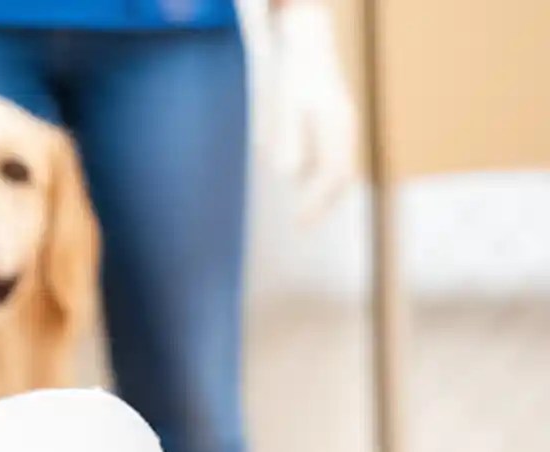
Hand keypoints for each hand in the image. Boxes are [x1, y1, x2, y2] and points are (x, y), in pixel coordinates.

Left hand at [248, 1, 357, 222]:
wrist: (308, 43)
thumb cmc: (295, 74)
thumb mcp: (287, 104)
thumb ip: (289, 138)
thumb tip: (288, 173)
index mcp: (338, 126)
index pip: (332, 176)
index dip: (315, 203)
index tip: (299, 222)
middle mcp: (346, 128)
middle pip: (340, 177)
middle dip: (322, 204)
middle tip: (303, 225)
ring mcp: (344, 126)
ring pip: (339, 168)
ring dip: (323, 192)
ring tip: (306, 213)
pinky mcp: (337, 124)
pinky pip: (335, 158)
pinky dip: (323, 177)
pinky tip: (306, 187)